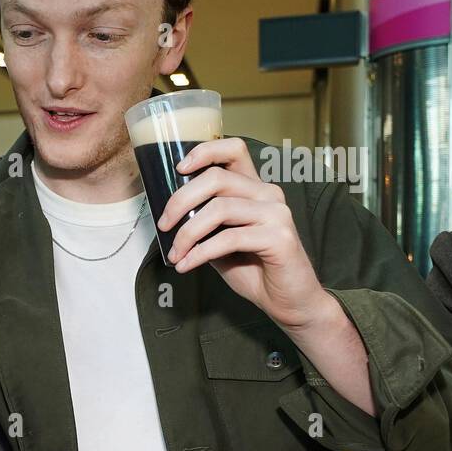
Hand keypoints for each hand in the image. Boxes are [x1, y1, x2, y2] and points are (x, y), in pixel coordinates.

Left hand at [159, 137, 326, 330]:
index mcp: (254, 188)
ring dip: (187, 234)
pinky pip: (228, 239)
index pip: (234, 150)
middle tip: (164, 225)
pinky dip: (200, 253)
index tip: (179, 168)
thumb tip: (168, 215)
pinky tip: (187, 265)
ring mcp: (276, 213)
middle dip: (180, 201)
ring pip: (219, 209)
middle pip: (216, 178)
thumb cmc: (253, 268)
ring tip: (176, 254)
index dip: (204, 151)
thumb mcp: (220, 240)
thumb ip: (203, 222)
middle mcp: (268, 194)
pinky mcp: (279, 237)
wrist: (287, 300)